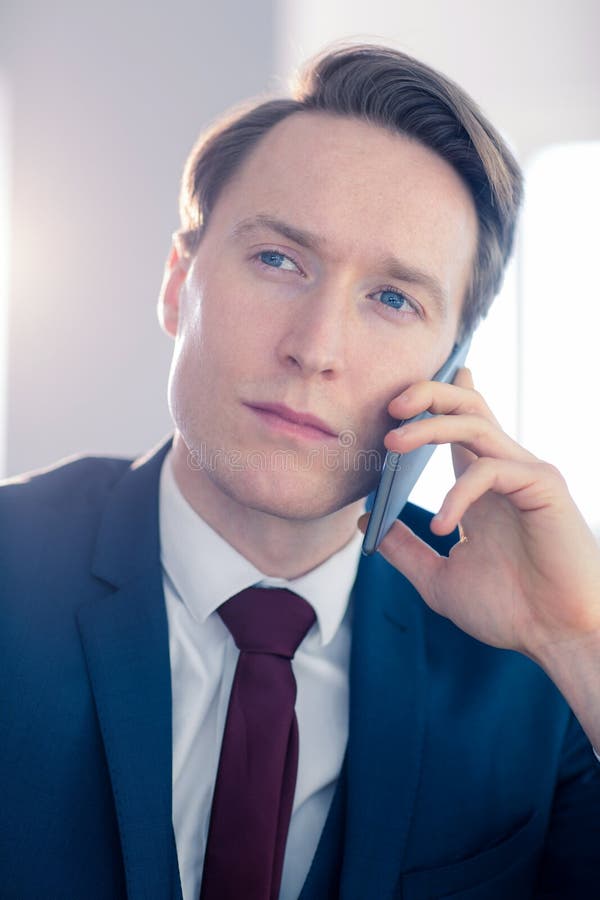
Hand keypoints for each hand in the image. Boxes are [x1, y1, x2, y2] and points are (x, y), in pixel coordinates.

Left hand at [357, 367, 599, 666]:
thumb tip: (363, 521)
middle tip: (390, 405)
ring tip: (391, 442)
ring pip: (474, 424)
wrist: (557, 638)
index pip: (458, 426)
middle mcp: (503, 471)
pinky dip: (458, 495)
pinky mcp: (543, 487)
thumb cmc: (510, 611)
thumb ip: (404, 549)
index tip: (402, 392)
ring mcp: (525, 474)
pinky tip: (443, 528)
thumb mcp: (438, 580)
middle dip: (427, 394)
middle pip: (466, 408)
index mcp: (482, 486)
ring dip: (429, 426)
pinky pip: (490, 471)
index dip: (435, 399)